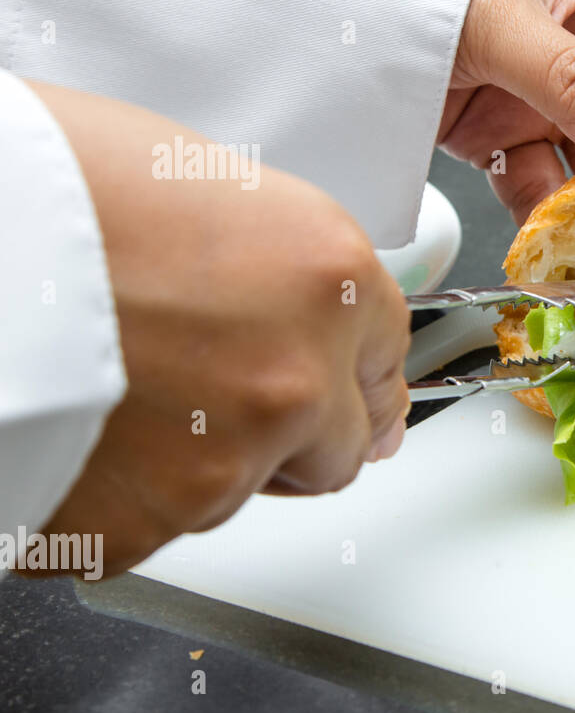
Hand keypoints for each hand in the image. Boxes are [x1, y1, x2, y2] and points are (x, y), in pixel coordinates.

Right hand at [28, 83, 410, 576]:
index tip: (331, 379)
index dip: (348, 366)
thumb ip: (279, 265)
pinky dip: (123, 494)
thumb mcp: (201, 185)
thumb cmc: (52, 191)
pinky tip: (78, 428)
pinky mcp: (142, 527)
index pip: (384, 354)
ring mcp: (226, 462)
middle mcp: (297, 378)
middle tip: (215, 394)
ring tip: (117, 390)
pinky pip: (154, 524)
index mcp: (328, 278)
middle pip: (340, 443)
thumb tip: (309, 315)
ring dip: (202, 458)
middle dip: (297, 432)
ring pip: (245, 489)